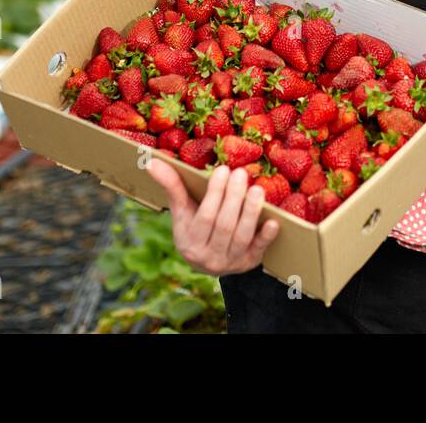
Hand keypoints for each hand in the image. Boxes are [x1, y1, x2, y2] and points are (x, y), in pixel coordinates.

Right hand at [148, 160, 280, 276]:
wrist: (211, 262)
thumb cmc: (195, 228)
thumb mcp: (182, 212)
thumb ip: (172, 186)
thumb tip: (151, 161)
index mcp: (189, 241)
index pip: (204, 216)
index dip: (214, 193)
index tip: (222, 169)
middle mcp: (209, 256)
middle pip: (224, 225)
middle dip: (233, 198)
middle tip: (240, 173)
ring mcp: (230, 262)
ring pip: (242, 236)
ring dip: (251, 212)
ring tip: (257, 189)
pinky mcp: (250, 263)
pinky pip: (259, 250)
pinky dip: (266, 237)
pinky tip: (274, 222)